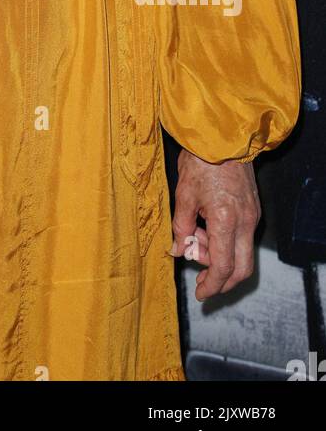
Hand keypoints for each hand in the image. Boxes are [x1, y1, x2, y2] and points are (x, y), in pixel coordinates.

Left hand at [169, 150, 260, 299]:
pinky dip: (225, 241)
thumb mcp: (183, 194)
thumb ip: (181, 226)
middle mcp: (245, 222)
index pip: (222, 267)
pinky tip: (206, 227)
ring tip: (195, 236)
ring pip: (242, 253)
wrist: (222, 136)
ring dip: (219, 256)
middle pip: (241, 268)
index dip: (211, 285)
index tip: (200, 294)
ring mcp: (252, 216)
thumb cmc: (200, 161)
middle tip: (202, 281)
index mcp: (225, 221)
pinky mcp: (253, 208)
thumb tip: (178, 250)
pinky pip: (242, 236)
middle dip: (222, 281)